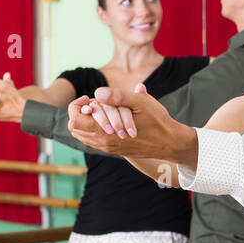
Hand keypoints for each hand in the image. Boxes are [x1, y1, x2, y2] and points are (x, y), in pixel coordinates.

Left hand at [72, 83, 198, 165]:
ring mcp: (108, 148)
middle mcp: (103, 143)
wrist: (170, 143)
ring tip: (103, 111)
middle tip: (96, 103)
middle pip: (74, 127)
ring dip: (86, 121)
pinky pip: (93, 140)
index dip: (77, 105)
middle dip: (80, 112)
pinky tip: (108, 119)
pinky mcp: (114, 150)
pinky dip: (94, 128)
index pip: (73, 119)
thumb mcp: (140, 103)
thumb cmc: (158, 122)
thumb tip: (97, 92)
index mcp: (105, 132)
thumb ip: (118, 97)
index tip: (92, 98)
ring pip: (82, 135)